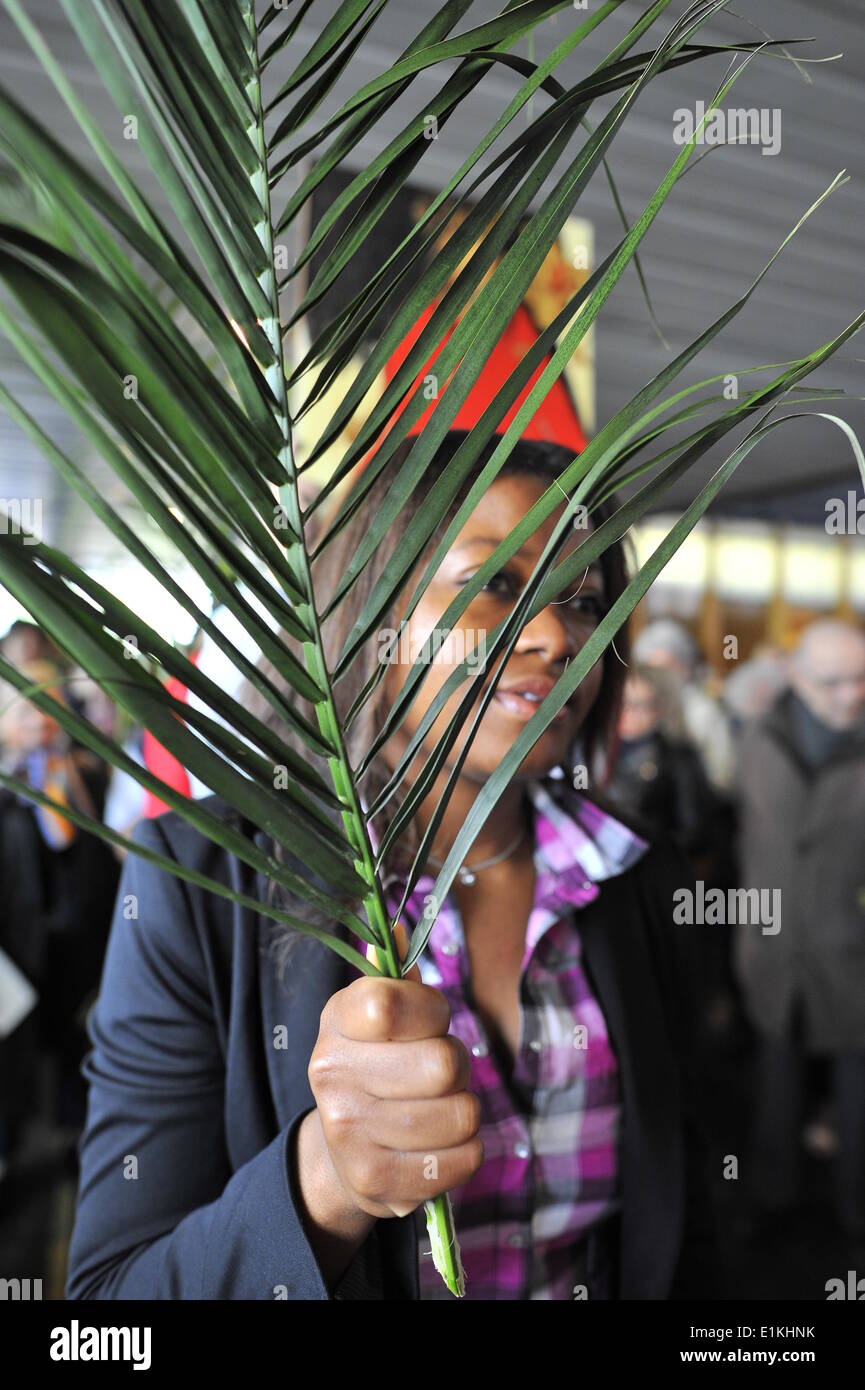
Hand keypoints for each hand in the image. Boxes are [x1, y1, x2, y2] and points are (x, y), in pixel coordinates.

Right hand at [306, 927, 482, 1220]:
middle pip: (443, 1063)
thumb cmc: (380, 1065)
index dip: (431, 1011)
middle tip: (438, 1073)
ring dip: (464, 1110)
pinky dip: (466, 1152)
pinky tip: (439, 1145)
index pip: (390, 1004)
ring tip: (438, 1108)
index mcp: (337, 1021)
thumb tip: (396, 929)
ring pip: (460, 1114)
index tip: (429, 1021)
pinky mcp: (376, 1183)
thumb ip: (395, 976)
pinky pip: (463, 1159)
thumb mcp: (379, 1014)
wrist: (343, 1152)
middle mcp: (331, 1075)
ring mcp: (350, 1133)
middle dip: (457, 1067)